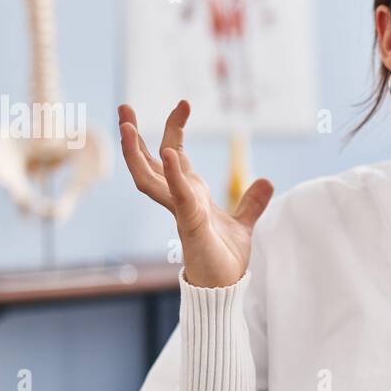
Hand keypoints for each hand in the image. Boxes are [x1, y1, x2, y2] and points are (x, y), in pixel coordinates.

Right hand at [117, 100, 273, 288]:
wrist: (226, 287)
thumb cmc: (225, 258)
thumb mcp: (243, 224)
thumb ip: (252, 203)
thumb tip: (267, 181)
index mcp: (188, 194)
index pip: (174, 155)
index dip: (174, 129)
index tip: (183, 103)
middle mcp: (178, 200)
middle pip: (148, 163)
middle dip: (133, 137)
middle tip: (123, 107)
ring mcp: (181, 211)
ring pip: (149, 178)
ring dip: (136, 152)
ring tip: (126, 125)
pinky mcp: (190, 224)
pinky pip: (179, 196)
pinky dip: (174, 175)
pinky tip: (170, 153)